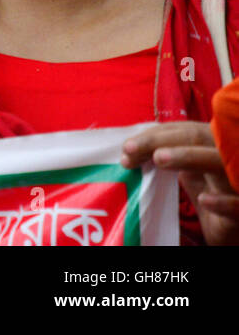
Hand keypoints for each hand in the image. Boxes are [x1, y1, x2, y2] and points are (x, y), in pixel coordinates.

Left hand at [123, 123, 238, 245]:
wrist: (235, 226)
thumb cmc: (212, 192)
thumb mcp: (190, 170)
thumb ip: (168, 156)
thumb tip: (130, 149)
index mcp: (215, 144)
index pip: (185, 129)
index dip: (155, 134)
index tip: (127, 146)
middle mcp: (229, 156)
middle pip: (198, 137)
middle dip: (161, 140)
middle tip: (130, 150)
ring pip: (219, 162)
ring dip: (188, 157)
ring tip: (158, 158)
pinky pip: (237, 205)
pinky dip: (223, 202)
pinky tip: (204, 200)